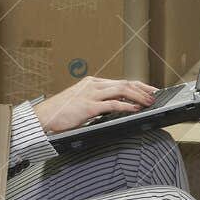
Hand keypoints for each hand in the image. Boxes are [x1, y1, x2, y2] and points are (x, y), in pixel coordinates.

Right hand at [35, 77, 157, 134]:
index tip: (150, 90)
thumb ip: (97, 103)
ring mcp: (90, 94)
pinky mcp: (88, 106)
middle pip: (124, 83)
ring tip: (150, 102)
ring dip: (138, 96)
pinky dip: (126, 105)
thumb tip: (116, 108)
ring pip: (121, 90)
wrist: (43, 117)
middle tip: (156, 94)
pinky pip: (112, 104)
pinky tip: (134, 108)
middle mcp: (93, 85)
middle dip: (143, 88)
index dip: (138, 85)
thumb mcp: (81, 103)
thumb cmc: (60, 113)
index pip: (120, 81)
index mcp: (92, 83)